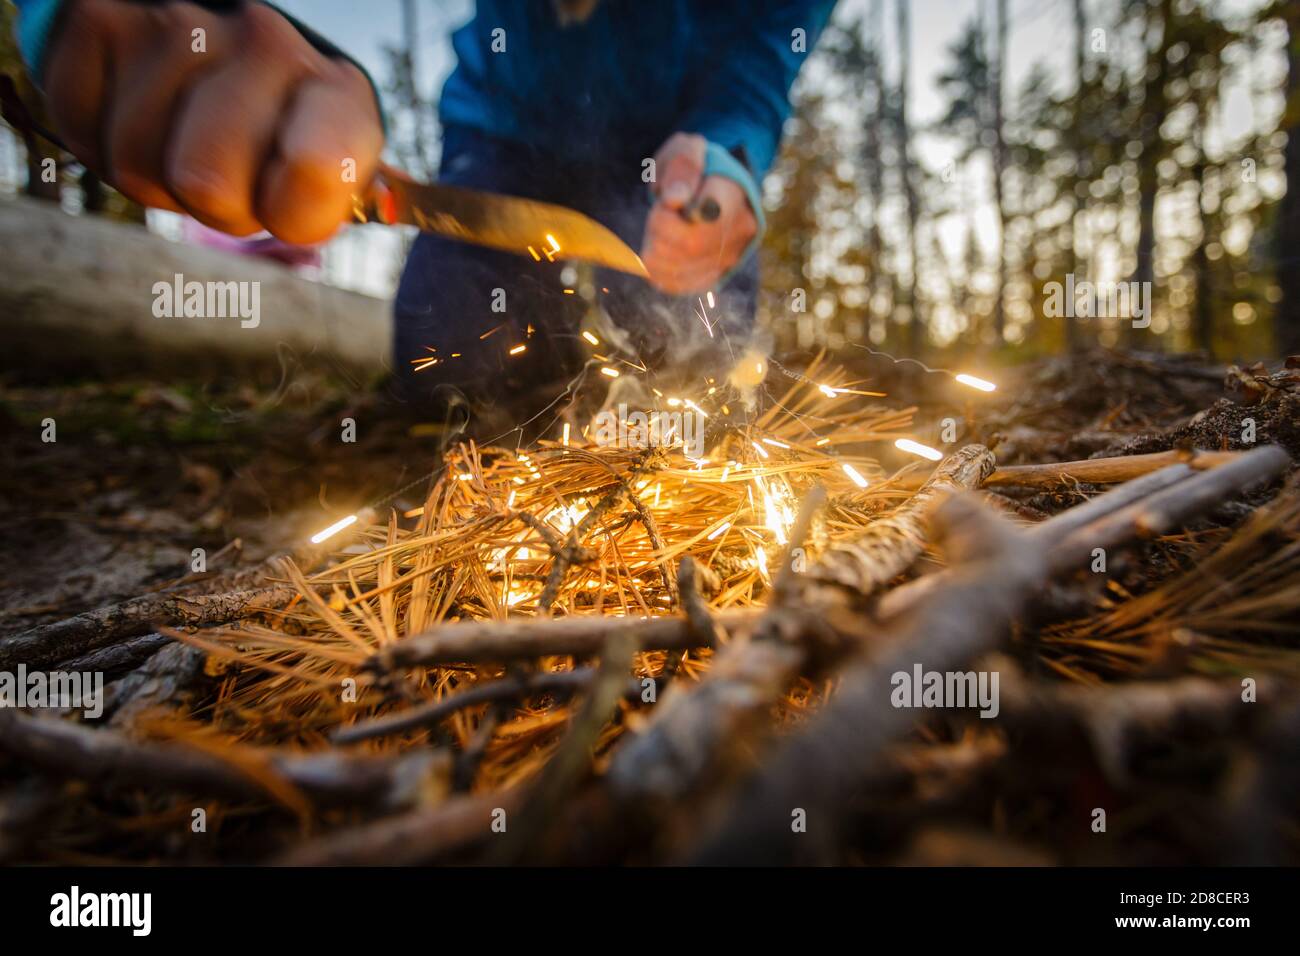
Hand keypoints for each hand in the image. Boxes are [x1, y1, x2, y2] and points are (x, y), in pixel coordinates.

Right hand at [42, 0, 383, 243]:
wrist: (198, 34)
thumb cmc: (278, 121)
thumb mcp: (331, 152)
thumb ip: (347, 192)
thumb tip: (390, 211)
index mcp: (335, 88)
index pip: (319, 169)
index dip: (294, 215)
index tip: (289, 211)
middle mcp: (264, 43)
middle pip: (209, 188)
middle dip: (215, 209)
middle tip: (229, 181)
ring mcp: (178, 25)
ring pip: (140, 168)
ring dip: (157, 178)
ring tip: (183, 140)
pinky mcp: (100, 21)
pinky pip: (85, 133)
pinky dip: (103, 142)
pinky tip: (138, 111)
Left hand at [640, 132, 757, 295]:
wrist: (712, 191)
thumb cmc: (696, 168)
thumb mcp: (687, 149)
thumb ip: (683, 165)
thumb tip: (676, 199)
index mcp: (734, 192)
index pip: (706, 211)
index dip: (672, 211)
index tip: (666, 200)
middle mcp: (739, 229)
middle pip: (690, 244)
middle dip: (658, 230)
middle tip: (656, 214)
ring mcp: (729, 256)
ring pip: (681, 267)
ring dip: (655, 249)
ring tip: (657, 231)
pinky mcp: (715, 276)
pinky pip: (678, 284)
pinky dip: (658, 270)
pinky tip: (658, 252)